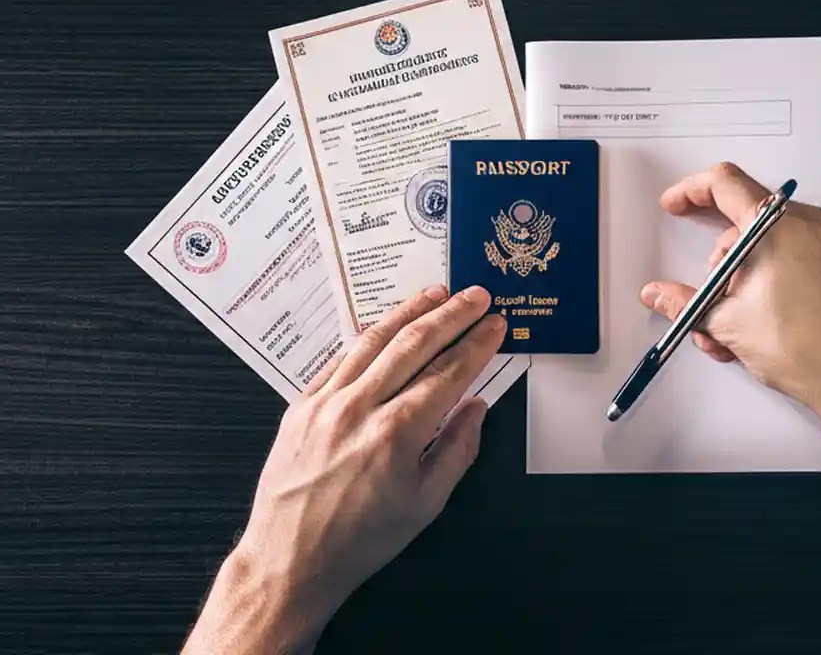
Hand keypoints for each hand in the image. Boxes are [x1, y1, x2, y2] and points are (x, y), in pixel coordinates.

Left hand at [184, 285, 505, 653]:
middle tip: (476, 296)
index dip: (477, 344)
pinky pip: (339, 358)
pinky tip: (386, 325)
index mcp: (396, 434)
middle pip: (414, 344)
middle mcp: (359, 409)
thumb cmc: (360, 540)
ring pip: (373, 341)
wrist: (290, 559)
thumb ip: (457, 449)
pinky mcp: (300, 406)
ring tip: (436, 294)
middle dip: (451, 315)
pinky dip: (368, 337)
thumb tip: (476, 409)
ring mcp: (325, 403)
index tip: (495, 325)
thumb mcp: (425, 503)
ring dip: (409, 312)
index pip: (448, 373)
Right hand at [639, 162, 820, 416]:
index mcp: (776, 225)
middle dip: (716, 263)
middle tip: (707, 297)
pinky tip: (755, 326)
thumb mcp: (731, 324)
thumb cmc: (814, 351)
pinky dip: (763, 285)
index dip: (690, 190)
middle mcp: (806, 224)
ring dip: (738, 282)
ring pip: (763, 247)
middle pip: (741, 223)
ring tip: (733, 328)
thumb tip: (660, 295)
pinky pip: (788, 259)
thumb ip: (686, 302)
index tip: (676, 204)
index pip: (724, 182)